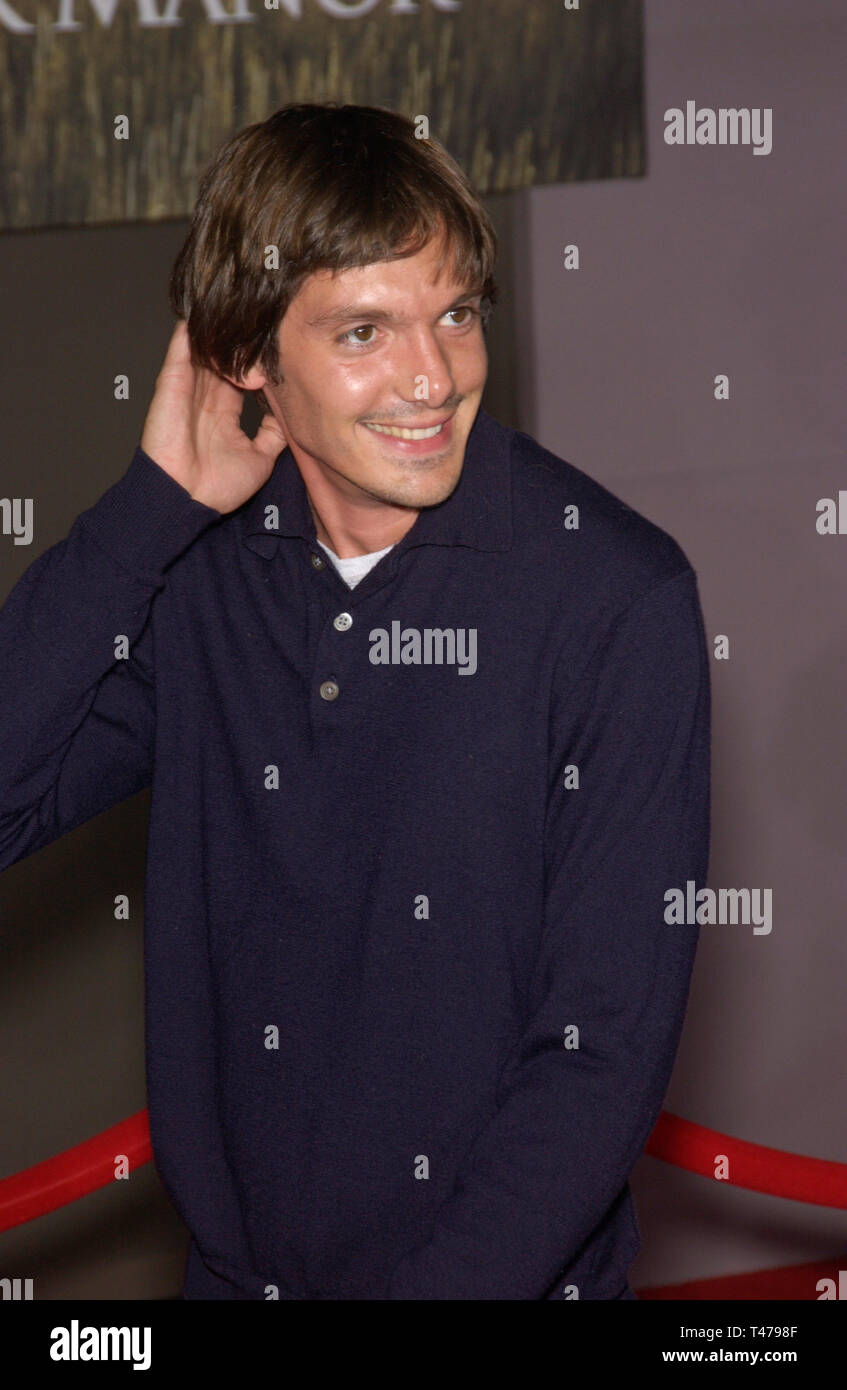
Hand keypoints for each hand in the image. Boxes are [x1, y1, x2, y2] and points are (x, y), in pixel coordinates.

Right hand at [140, 320, 288, 513]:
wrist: (184, 498)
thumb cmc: (216, 488)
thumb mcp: (260, 461)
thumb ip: (272, 436)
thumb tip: (286, 417)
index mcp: (224, 413)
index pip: (243, 376)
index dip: (257, 361)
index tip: (275, 344)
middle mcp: (206, 398)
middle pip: (225, 358)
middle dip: (241, 339)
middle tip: (261, 315)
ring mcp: (187, 388)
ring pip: (205, 348)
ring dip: (218, 328)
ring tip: (236, 301)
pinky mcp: (171, 383)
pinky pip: (180, 349)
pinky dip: (190, 329)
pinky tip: (204, 307)